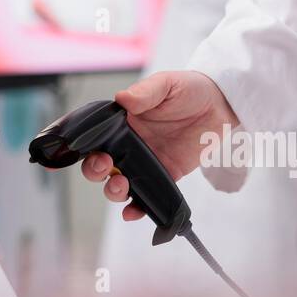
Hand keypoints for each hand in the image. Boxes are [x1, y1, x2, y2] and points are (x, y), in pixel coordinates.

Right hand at [81, 70, 238, 219]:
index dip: (79, 146)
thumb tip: (123, 98)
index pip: (92, 136)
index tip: (77, 151)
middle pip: (98, 164)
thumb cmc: (189, 90)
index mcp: (121, 121)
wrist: (220, 105)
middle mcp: (128, 144)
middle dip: (94, 170)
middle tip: (104, 164)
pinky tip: (132, 212)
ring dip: (112, 190)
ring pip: (117, 183)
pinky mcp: (164, 176)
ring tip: (120, 185)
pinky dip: (136, 208)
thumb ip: (145, 92)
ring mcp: (144, 162)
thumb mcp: (166, 84)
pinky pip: (145, 196)